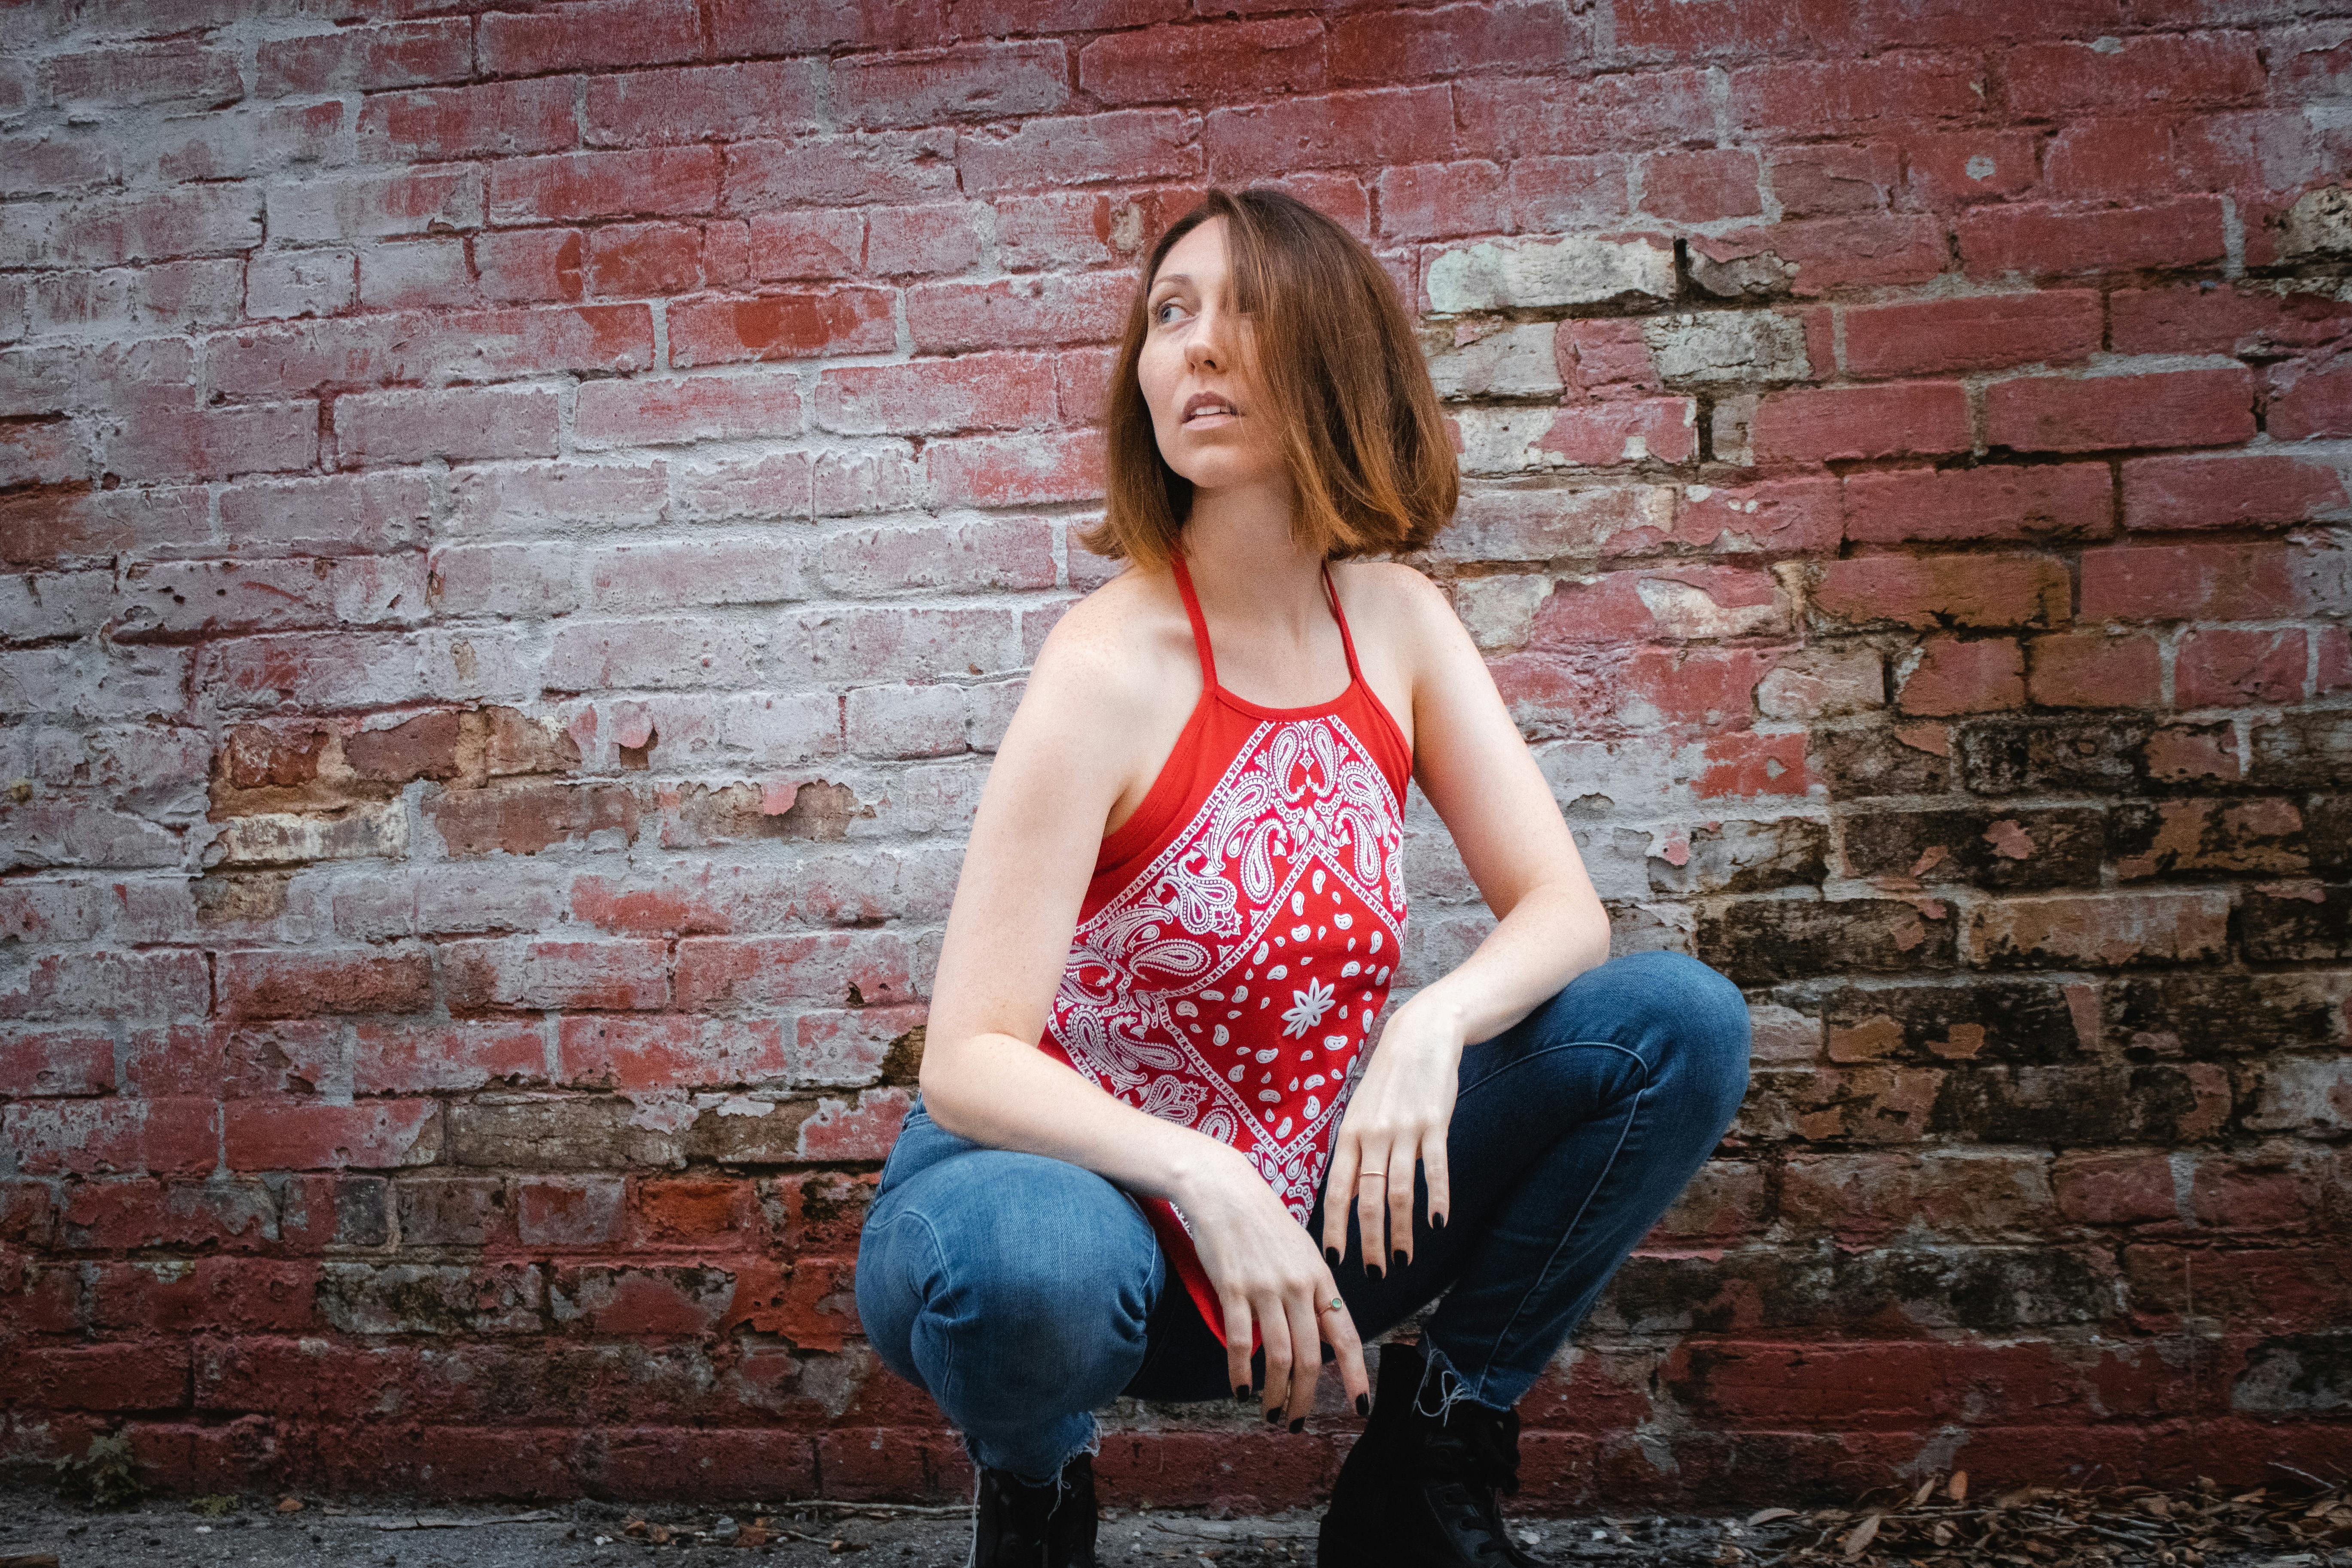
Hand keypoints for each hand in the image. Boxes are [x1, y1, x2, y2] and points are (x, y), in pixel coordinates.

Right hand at [1177, 1143, 1371, 1428]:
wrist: (1226, 1190)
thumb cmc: (1264, 1223)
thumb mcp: (1301, 1253)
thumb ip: (1313, 1293)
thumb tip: (1321, 1335)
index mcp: (1321, 1278)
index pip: (1345, 1336)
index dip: (1354, 1375)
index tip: (1360, 1407)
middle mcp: (1299, 1286)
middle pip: (1311, 1357)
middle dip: (1306, 1398)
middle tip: (1297, 1422)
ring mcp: (1266, 1287)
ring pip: (1279, 1356)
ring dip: (1276, 1394)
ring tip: (1271, 1413)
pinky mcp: (1233, 1288)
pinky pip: (1241, 1342)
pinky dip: (1241, 1373)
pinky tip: (1240, 1390)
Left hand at [1320, 997, 1463, 1276]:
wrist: (1420, 1035)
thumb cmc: (1388, 1082)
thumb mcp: (1361, 1114)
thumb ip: (1356, 1155)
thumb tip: (1348, 1199)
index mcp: (1349, 1135)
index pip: (1336, 1189)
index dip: (1335, 1226)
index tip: (1334, 1258)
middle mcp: (1372, 1135)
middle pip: (1368, 1198)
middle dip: (1369, 1240)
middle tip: (1374, 1274)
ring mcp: (1403, 1129)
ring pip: (1400, 1190)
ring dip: (1401, 1230)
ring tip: (1403, 1261)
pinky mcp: (1434, 1123)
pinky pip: (1434, 1167)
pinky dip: (1436, 1197)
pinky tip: (1438, 1223)